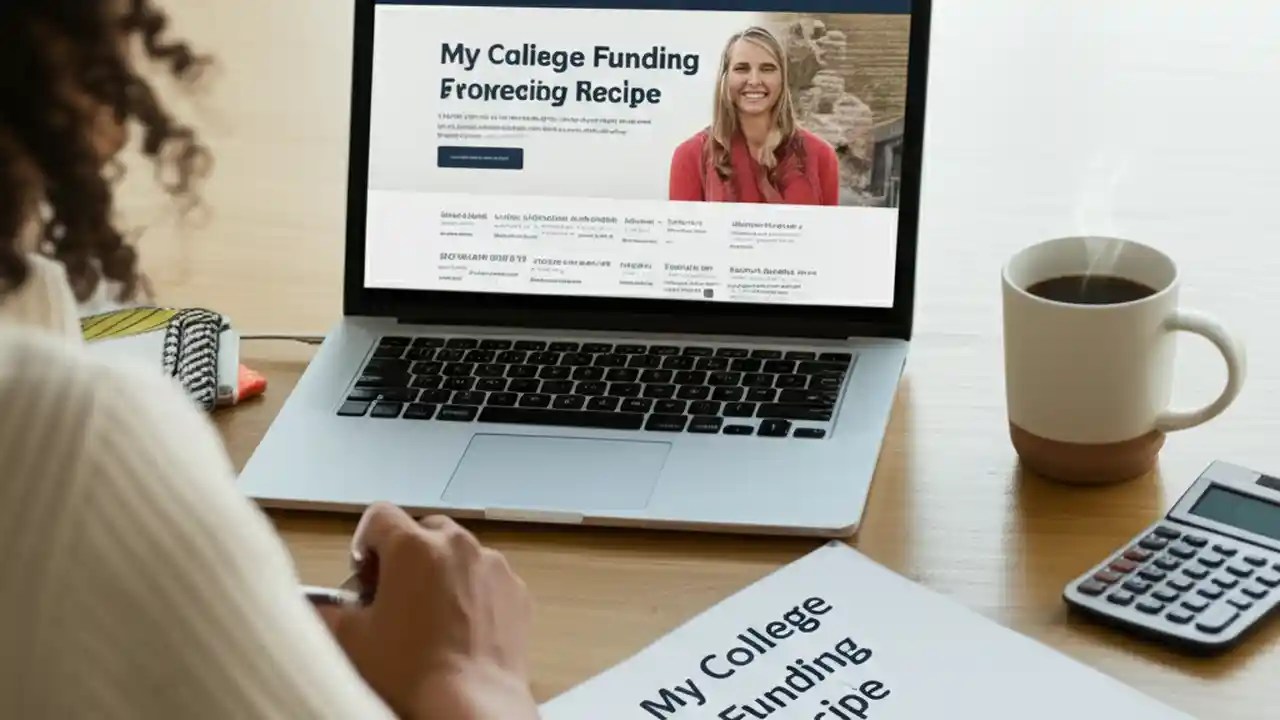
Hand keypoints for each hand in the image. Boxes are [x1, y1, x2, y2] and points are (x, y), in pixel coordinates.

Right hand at [317, 503, 537, 719]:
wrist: (471, 704)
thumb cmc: (409, 671)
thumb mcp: (352, 639)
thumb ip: (328, 610)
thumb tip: (319, 604)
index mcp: (413, 546)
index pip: (379, 515)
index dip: (365, 541)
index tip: (364, 574)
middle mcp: (457, 544)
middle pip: (423, 530)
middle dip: (406, 556)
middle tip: (395, 596)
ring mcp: (493, 565)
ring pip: (459, 552)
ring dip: (442, 571)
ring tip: (431, 615)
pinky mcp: (517, 589)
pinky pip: (487, 577)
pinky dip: (473, 591)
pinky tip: (461, 628)